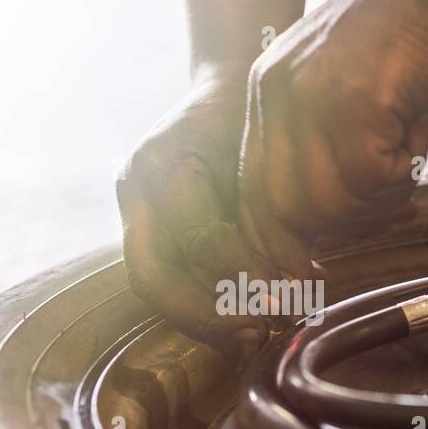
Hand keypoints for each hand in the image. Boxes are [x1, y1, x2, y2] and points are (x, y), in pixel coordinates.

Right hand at [117, 63, 277, 356]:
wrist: (222, 94)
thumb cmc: (252, 120)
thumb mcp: (265, 159)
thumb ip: (274, 217)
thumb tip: (298, 282)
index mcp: (163, 165)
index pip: (198, 240)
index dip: (243, 276)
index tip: (284, 298)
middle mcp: (134, 192)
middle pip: (153, 277)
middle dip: (206, 315)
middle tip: (259, 331)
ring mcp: (129, 212)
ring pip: (153, 286)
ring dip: (203, 320)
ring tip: (254, 334)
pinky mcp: (141, 230)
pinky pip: (164, 280)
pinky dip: (202, 307)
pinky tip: (240, 322)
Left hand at [237, 0, 427, 273]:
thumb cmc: (406, 35)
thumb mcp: (342, 88)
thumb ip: (325, 144)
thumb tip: (327, 220)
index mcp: (267, 94)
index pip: (253, 190)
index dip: (280, 238)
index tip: (306, 267)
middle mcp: (277, 96)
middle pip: (283, 208)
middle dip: (336, 230)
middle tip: (386, 208)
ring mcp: (312, 99)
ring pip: (328, 203)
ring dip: (376, 205)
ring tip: (407, 165)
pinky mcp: (355, 102)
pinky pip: (371, 181)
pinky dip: (401, 180)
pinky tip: (417, 142)